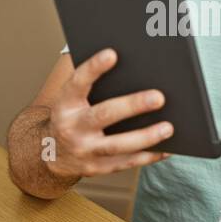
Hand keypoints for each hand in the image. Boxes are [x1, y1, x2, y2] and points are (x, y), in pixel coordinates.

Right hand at [44, 48, 172, 179]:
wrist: (51, 153)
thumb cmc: (72, 115)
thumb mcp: (71, 98)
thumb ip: (92, 83)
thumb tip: (130, 66)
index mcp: (66, 103)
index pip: (78, 82)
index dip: (94, 67)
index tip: (112, 54)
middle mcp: (72, 127)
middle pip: (104, 115)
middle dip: (132, 106)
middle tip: (159, 97)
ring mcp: (84, 150)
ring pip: (117, 145)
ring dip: (145, 137)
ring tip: (169, 128)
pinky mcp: (96, 168)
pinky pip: (126, 163)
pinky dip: (148, 156)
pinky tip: (167, 148)